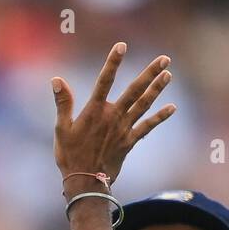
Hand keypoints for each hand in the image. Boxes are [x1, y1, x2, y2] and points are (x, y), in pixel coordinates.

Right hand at [53, 47, 174, 184]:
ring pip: (144, 105)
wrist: (85, 183)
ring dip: (157, 89)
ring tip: (168, 75)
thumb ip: (63, 102)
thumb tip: (56, 79)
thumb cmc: (70, 156)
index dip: (113, 62)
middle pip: (134, 90)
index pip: (104, 80)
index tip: (122, 46)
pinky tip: (172, 107)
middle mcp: (112, 116)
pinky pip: (147, 127)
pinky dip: (159, 117)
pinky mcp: (129, 141)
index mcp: (94, 110)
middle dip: (150, 73)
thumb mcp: (61, 129)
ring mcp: (123, 129)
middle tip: (165, 59)